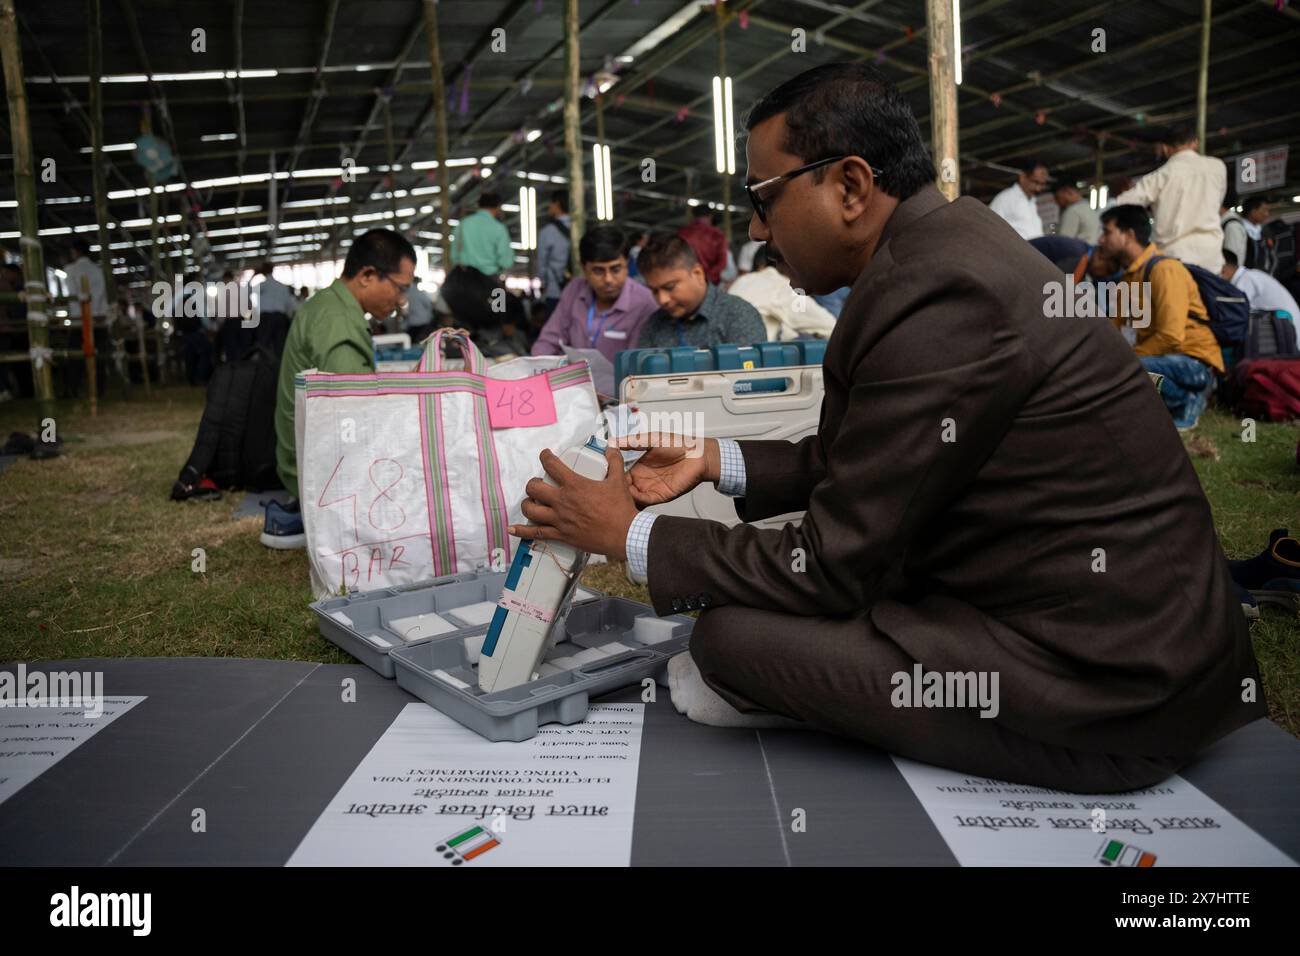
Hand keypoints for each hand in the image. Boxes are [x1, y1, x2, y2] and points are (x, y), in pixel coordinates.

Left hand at [507, 446, 638, 559]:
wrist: (625, 534)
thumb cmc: (621, 508)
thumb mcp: (618, 480)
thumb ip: (613, 462)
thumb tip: (612, 447)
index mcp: (574, 485)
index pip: (551, 465)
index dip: (545, 457)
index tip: (545, 455)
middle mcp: (562, 501)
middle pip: (534, 488)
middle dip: (533, 483)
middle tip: (539, 484)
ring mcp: (559, 519)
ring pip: (530, 509)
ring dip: (527, 503)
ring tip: (531, 502)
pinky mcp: (561, 535)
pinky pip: (536, 533)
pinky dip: (522, 531)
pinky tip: (512, 529)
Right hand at [613, 434, 718, 507]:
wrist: (697, 454)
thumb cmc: (678, 444)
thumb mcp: (651, 439)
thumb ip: (632, 441)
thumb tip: (613, 441)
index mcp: (637, 465)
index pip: (618, 473)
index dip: (610, 474)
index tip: (600, 474)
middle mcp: (642, 478)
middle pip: (622, 487)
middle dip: (613, 489)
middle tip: (604, 487)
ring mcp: (649, 487)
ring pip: (630, 497)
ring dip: (623, 497)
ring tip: (614, 494)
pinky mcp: (659, 495)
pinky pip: (644, 501)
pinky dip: (635, 500)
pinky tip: (629, 496)